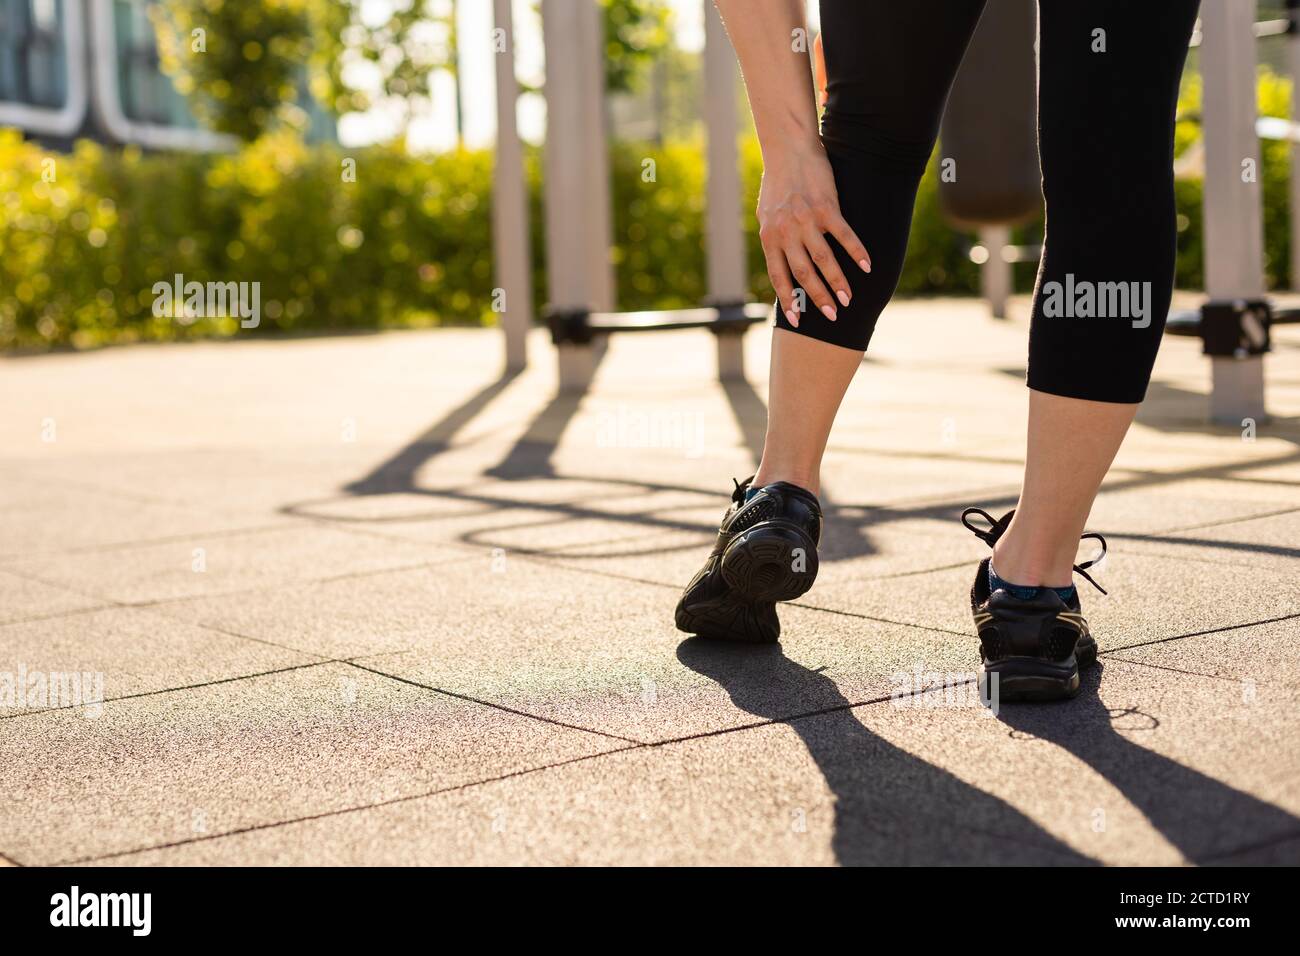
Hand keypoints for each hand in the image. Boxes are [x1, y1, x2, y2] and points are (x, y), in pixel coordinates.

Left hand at [757, 141, 870, 327]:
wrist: (788, 149)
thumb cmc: (777, 181)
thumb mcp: (766, 214)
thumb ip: (774, 237)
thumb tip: (781, 257)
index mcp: (770, 237)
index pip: (779, 276)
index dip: (789, 300)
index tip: (799, 320)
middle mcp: (786, 232)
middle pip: (804, 273)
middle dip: (818, 297)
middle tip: (832, 316)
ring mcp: (806, 220)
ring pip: (824, 259)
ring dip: (838, 282)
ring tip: (848, 299)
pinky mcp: (826, 207)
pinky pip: (844, 235)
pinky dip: (857, 252)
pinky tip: (867, 267)